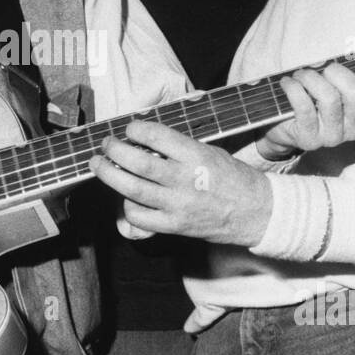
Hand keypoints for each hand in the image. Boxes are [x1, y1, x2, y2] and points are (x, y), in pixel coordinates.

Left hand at [90, 121, 274, 246]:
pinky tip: (125, 196)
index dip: (137, 129)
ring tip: (98, 164)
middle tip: (106, 144)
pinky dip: (126, 205)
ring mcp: (177, 206)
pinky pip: (139, 217)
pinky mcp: (174, 226)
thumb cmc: (233, 178)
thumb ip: (179, 147)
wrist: (256, 212)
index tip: (130, 128)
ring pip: (132, 190)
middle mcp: (185, 180)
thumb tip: (145, 138)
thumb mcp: (210, 151)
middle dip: (114, 151)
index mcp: (196, 156)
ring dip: (109, 175)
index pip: (157, 137)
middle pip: (138, 164)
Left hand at [254, 62, 354, 159]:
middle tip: (323, 68)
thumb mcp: (343, 76)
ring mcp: (333, 137)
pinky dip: (294, 88)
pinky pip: (304, 107)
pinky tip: (288, 83)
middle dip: (335, 71)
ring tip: (300, 75)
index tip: (354, 70)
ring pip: (329, 98)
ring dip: (310, 77)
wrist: (284, 122)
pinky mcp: (309, 139)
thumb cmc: (317, 94)